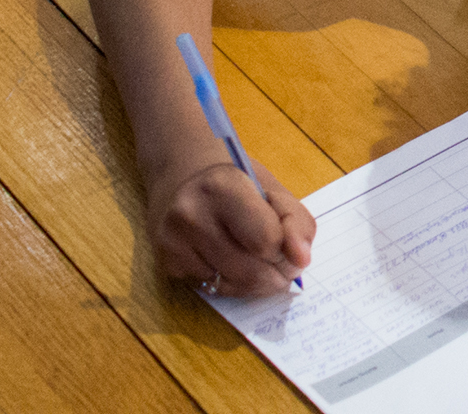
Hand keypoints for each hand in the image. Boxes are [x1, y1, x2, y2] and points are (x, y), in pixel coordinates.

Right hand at [150, 158, 313, 300]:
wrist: (184, 177)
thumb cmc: (238, 184)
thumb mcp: (273, 190)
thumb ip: (296, 222)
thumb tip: (301, 259)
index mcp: (223, 187)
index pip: (267, 240)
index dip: (288, 251)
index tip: (293, 247)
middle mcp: (191, 215)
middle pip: (250, 271)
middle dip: (276, 274)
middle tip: (283, 264)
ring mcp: (173, 243)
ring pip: (231, 286)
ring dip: (255, 283)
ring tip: (260, 262)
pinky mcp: (167, 264)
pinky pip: (212, 290)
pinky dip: (231, 284)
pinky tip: (231, 262)